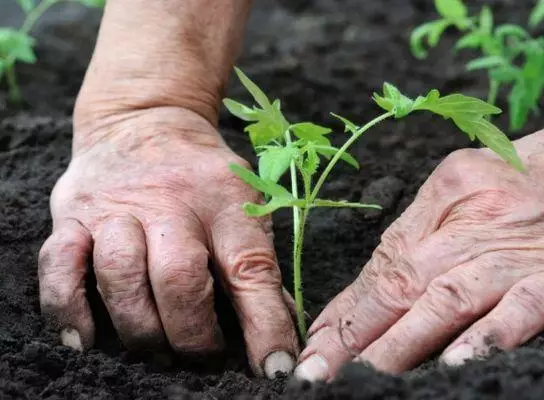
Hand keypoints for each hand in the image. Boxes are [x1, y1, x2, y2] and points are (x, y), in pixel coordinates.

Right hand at [38, 107, 297, 377]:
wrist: (145, 121)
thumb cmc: (203, 177)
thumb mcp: (244, 204)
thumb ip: (257, 265)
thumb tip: (280, 331)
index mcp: (225, 201)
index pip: (250, 268)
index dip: (265, 324)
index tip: (275, 367)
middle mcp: (170, 202)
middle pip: (178, 278)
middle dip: (192, 333)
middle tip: (202, 357)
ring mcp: (115, 208)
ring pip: (119, 276)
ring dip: (140, 328)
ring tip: (157, 351)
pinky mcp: (73, 215)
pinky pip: (59, 266)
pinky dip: (68, 310)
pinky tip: (87, 340)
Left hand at [295, 114, 543, 380]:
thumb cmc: (525, 183)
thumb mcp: (462, 193)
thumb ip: (414, 241)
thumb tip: (356, 303)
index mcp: (445, 192)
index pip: (384, 261)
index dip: (347, 309)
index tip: (317, 345)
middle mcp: (476, 219)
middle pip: (405, 281)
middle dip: (358, 334)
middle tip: (321, 373)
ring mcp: (520, 248)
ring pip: (450, 297)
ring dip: (405, 342)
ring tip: (370, 377)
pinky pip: (524, 307)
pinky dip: (490, 335)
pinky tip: (458, 362)